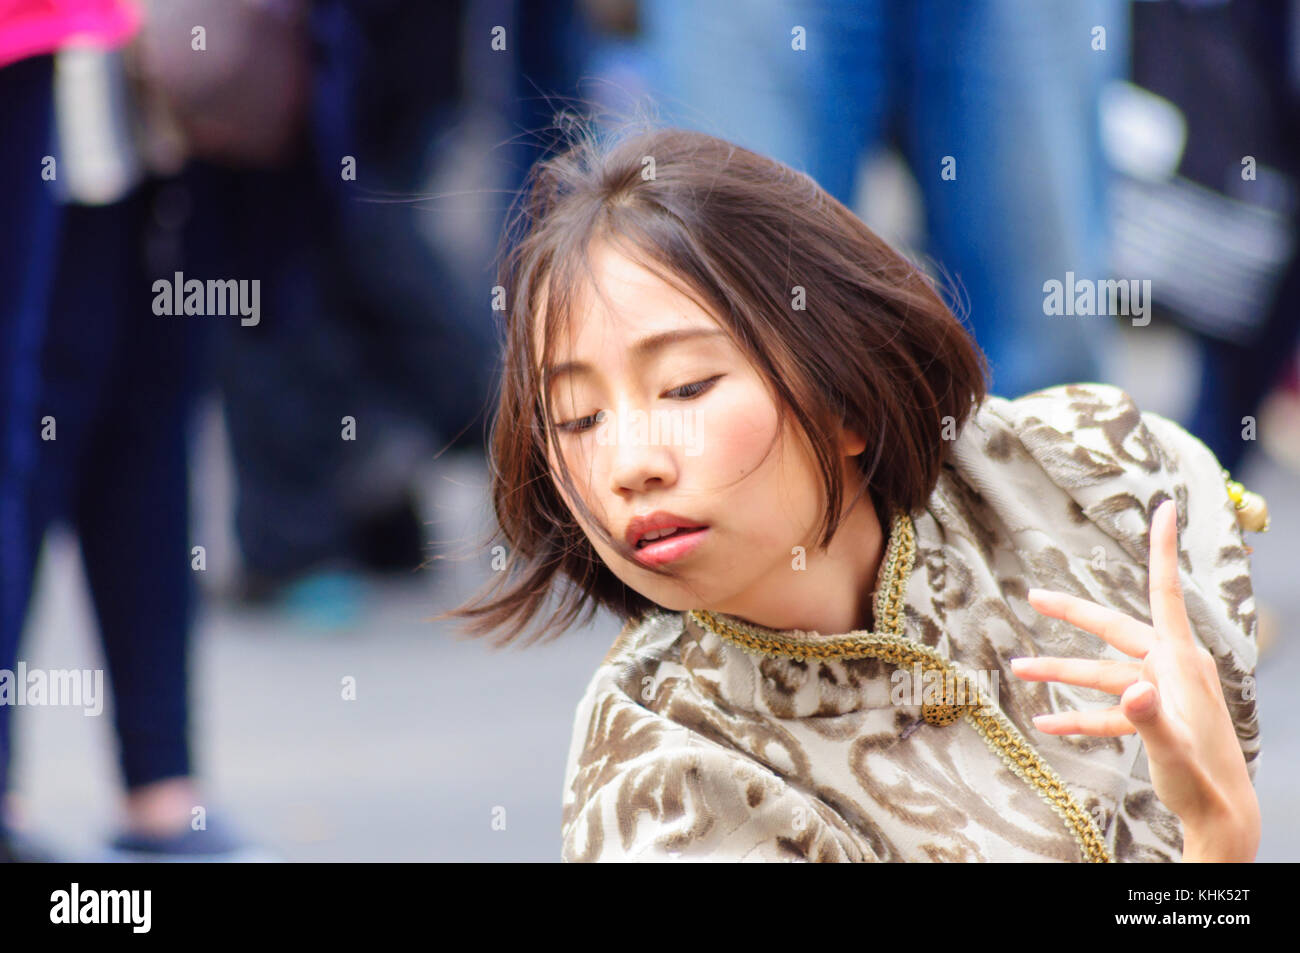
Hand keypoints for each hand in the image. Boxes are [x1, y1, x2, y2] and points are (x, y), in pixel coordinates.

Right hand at [1011, 499, 1258, 859]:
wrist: (1222, 818)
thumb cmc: (1203, 782)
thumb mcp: (1171, 748)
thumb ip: (1147, 716)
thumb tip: (1131, 689)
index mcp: (1181, 662)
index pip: (1165, 593)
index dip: (1161, 548)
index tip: (1165, 507)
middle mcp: (1171, 668)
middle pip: (1114, 631)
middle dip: (1071, 616)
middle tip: (1034, 596)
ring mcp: (1160, 692)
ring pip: (1101, 673)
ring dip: (1061, 674)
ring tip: (1017, 670)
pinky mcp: (1152, 716)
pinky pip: (1107, 708)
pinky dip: (1078, 715)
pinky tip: (1046, 725)